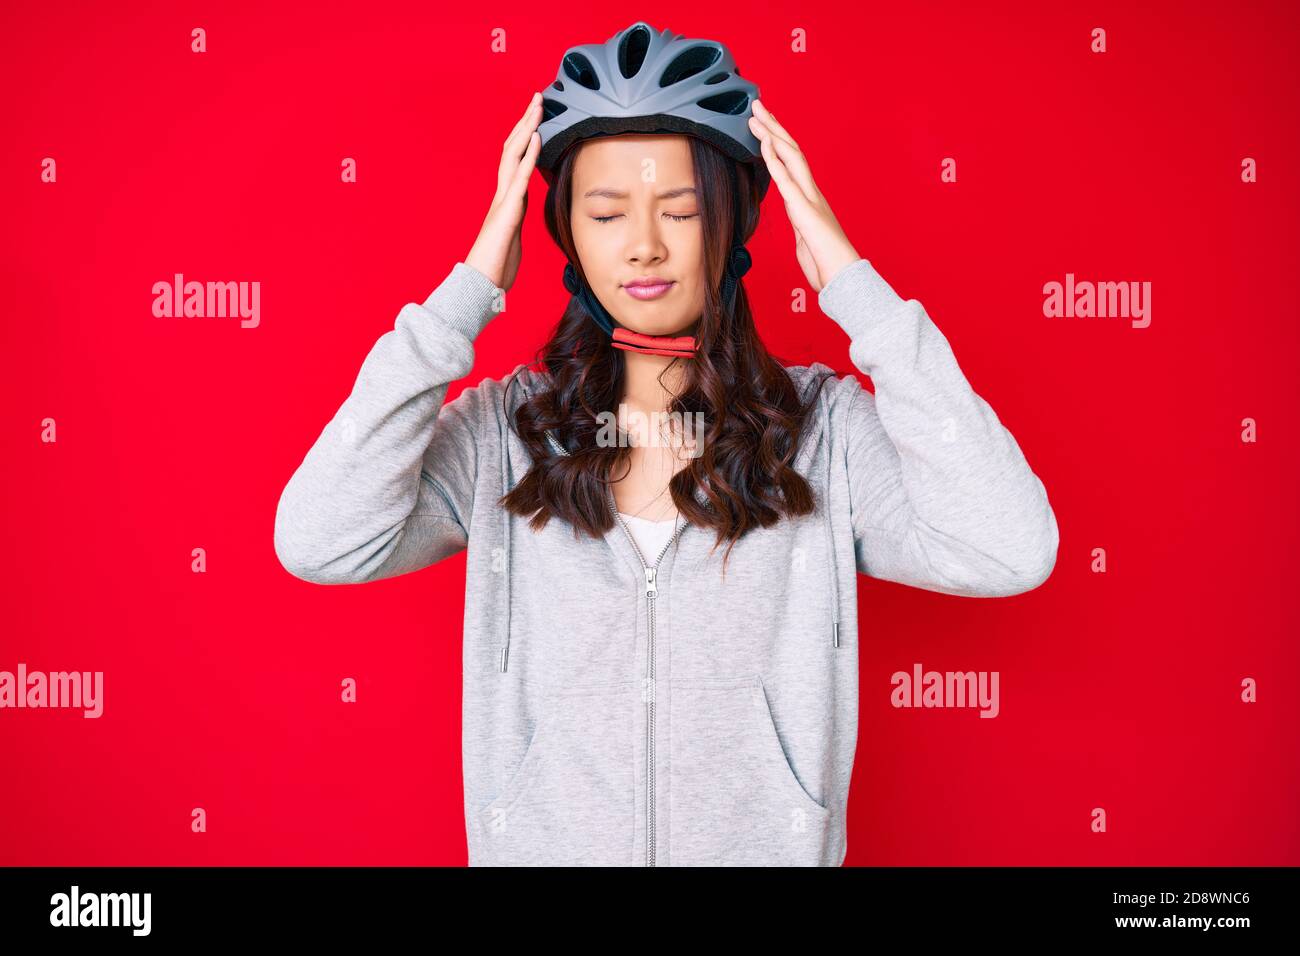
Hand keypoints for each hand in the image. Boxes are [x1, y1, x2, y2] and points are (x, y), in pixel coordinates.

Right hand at [465, 91, 543, 291]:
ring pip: (514, 155)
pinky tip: (536, 136)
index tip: (537, 118)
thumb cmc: (495, 269)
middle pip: (513, 149)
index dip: (526, 138)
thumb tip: (516, 219)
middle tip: (537, 97)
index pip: (516, 162)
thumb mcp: (511, 240)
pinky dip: (528, 155)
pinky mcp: (507, 212)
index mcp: (506, 202)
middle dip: (526, 122)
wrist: (480, 286)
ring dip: (526, 128)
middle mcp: (503, 196)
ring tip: (538, 106)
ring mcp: (503, 201)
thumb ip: (513, 224)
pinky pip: (519, 177)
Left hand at [748, 100, 860, 293]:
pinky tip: (764, 142)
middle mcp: (811, 193)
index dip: (778, 142)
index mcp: (810, 200)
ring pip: (790, 156)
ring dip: (772, 133)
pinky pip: (786, 178)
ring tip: (756, 115)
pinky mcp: (804, 210)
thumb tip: (802, 231)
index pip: (793, 163)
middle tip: (757, 106)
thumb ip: (803, 231)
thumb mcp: (808, 243)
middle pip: (791, 150)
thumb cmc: (828, 266)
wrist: (843, 279)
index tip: (765, 125)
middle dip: (774, 127)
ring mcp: (809, 198)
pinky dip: (774, 158)